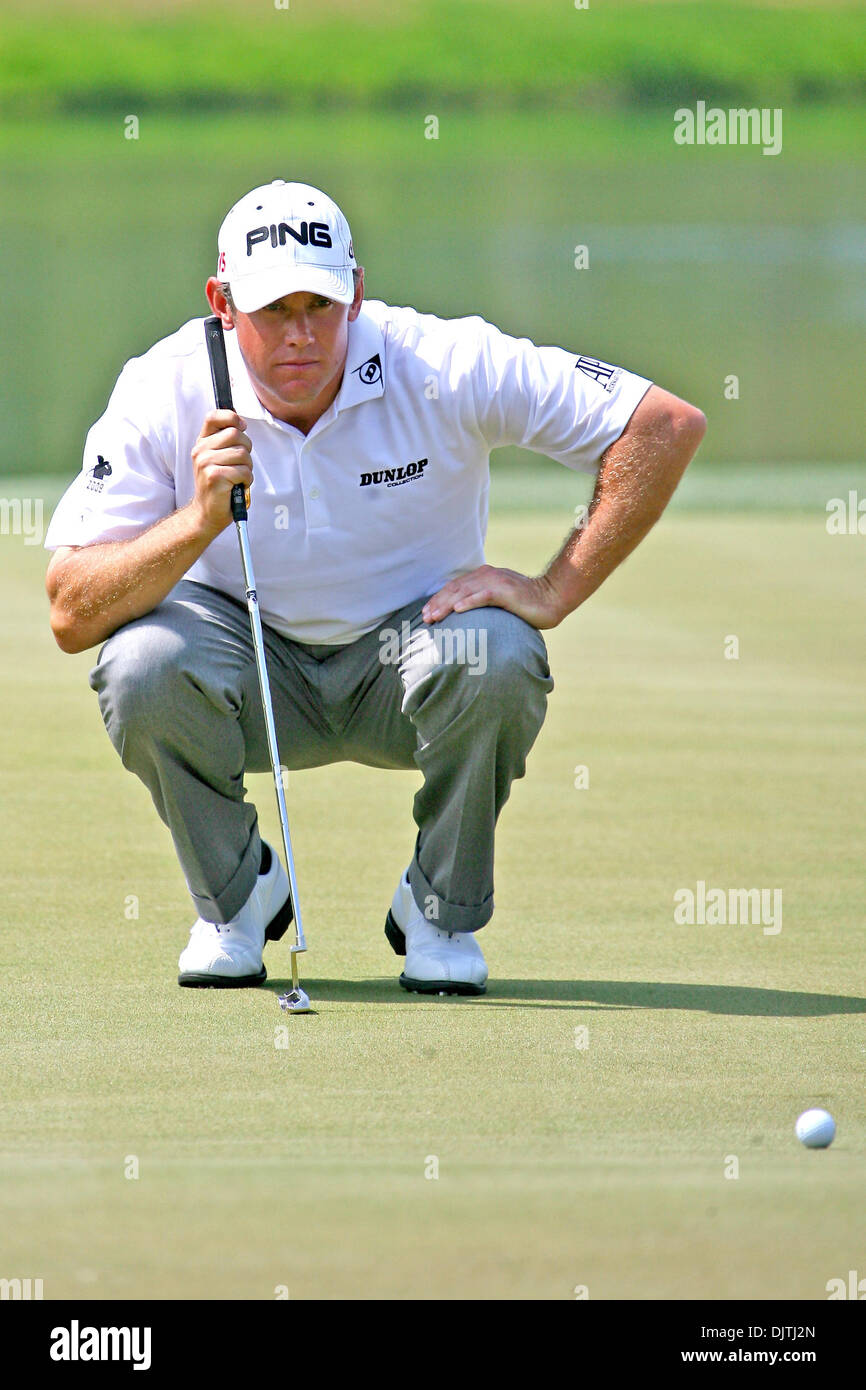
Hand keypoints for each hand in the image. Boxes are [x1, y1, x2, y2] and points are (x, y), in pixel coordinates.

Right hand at [190, 410, 252, 535]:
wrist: (207, 513)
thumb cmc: (219, 485)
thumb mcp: (219, 458)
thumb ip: (227, 440)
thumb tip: (241, 423)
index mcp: (202, 442)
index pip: (214, 417)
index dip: (232, 418)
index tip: (241, 428)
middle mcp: (200, 450)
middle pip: (236, 434)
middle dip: (246, 450)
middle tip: (240, 465)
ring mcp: (205, 463)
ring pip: (242, 454)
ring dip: (247, 467)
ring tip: (238, 477)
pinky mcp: (214, 477)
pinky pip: (243, 471)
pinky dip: (246, 480)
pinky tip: (237, 486)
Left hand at [422, 565, 564, 629]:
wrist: (552, 597)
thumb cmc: (526, 602)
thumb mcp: (500, 598)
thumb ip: (483, 600)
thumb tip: (466, 613)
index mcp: (484, 576)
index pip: (455, 587)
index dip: (438, 599)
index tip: (426, 613)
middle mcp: (487, 575)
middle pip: (455, 589)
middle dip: (437, 603)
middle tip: (425, 618)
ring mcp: (496, 582)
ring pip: (464, 592)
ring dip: (447, 605)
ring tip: (434, 617)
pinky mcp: (505, 591)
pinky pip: (483, 596)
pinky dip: (469, 602)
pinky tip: (457, 610)